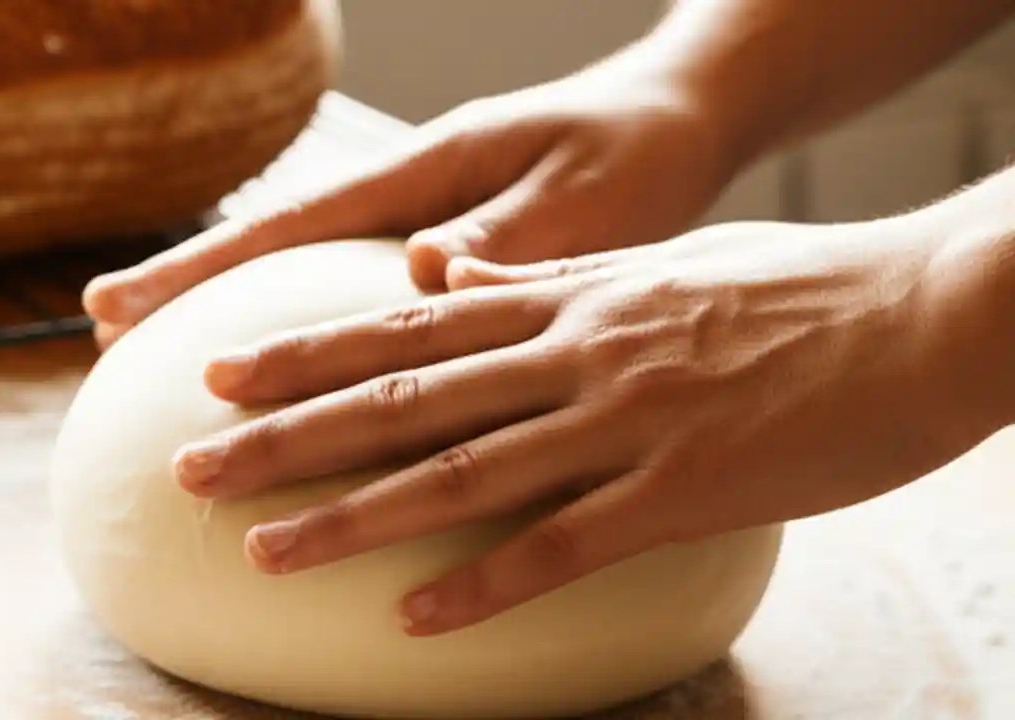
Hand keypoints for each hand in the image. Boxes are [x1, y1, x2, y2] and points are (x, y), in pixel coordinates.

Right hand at [84, 49, 740, 347]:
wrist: (680, 120)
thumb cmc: (637, 152)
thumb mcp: (588, 196)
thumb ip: (508, 238)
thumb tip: (425, 274)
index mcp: (431, 173)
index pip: (297, 226)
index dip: (207, 268)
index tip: (122, 305)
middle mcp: (413, 199)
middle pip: (282, 250)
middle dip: (193, 287)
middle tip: (102, 331)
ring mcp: (426, 225)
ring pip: (318, 276)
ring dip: (250, 317)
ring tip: (179, 367)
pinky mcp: (454, 256)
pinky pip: (372, 300)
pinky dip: (325, 333)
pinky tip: (301, 380)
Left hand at [170, 216, 990, 634]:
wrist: (920, 311)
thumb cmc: (791, 288)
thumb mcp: (656, 263)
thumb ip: (549, 279)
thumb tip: (459, 277)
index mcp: (565, 304)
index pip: (404, 326)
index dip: (305, 350)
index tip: (219, 371)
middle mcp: (573, 358)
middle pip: (401, 400)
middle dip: (287, 436)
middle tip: (193, 466)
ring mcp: (624, 425)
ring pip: (460, 474)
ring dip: (354, 517)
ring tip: (264, 550)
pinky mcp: (684, 490)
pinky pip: (566, 547)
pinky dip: (486, 584)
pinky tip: (416, 619)